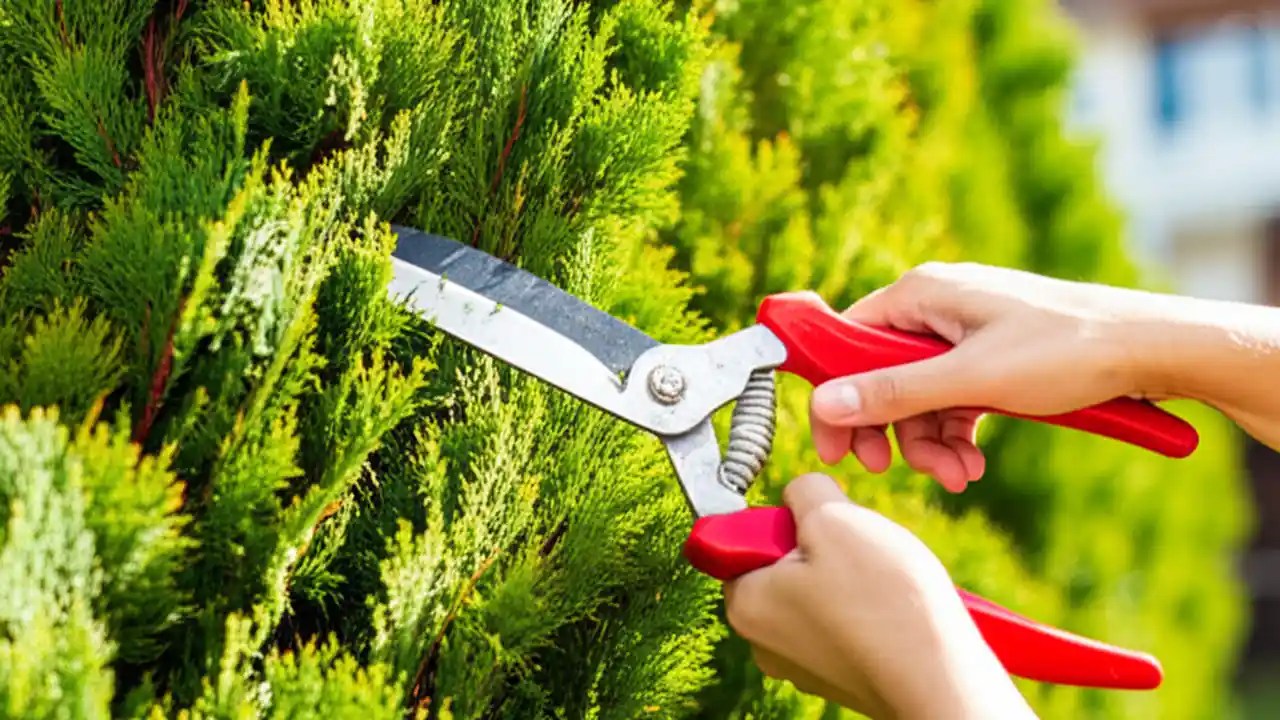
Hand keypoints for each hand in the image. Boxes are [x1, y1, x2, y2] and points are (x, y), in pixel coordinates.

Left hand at [722, 473, 1036, 718]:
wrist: (944, 679)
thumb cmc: (884, 602)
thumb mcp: (834, 517)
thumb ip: (803, 491)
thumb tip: (800, 494)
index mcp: (745, 603)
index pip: (741, 539)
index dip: (783, 520)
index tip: (818, 527)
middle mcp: (763, 641)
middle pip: (783, 563)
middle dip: (824, 546)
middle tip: (858, 552)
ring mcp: (802, 663)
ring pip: (820, 589)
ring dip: (852, 575)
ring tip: (883, 584)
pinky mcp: (841, 675)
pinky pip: (847, 620)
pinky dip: (870, 608)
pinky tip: (894, 609)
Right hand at [807, 261, 1279, 490]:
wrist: (1150, 349)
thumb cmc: (1066, 350)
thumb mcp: (972, 379)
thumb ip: (894, 393)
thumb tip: (825, 404)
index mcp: (920, 294)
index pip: (845, 344)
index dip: (833, 399)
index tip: (834, 449)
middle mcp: (935, 307)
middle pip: (879, 376)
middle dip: (890, 430)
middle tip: (888, 471)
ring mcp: (964, 332)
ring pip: (918, 396)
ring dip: (929, 442)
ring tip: (960, 475)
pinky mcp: (991, 356)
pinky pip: (952, 399)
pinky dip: (956, 434)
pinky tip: (973, 464)